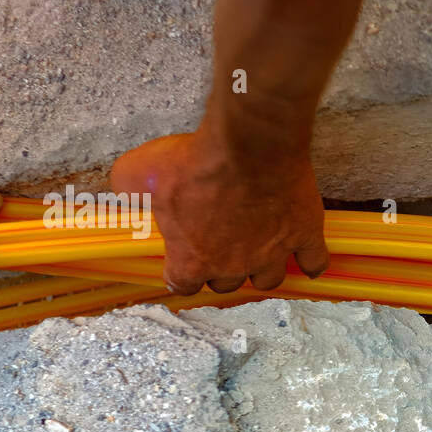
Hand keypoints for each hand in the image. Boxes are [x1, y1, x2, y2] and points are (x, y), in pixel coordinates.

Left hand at [110, 128, 326, 294]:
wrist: (250, 146)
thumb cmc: (195, 161)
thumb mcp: (138, 172)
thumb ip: (126, 189)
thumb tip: (118, 190)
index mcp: (193, 259)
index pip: (182, 285)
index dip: (181, 273)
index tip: (182, 261)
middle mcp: (233, 266)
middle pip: (227, 283)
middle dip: (222, 268)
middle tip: (220, 246)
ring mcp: (272, 254)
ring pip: (268, 279)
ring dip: (261, 270)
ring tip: (260, 254)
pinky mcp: (304, 235)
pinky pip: (314, 261)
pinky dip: (311, 262)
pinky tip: (306, 257)